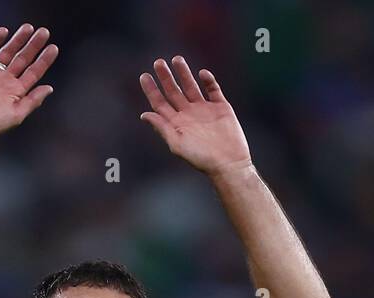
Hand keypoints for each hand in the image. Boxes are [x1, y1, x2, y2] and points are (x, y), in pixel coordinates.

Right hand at [0, 24, 58, 141]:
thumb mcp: (16, 115)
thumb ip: (32, 101)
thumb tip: (49, 88)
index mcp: (16, 92)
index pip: (34, 72)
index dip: (44, 60)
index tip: (53, 48)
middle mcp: (5, 81)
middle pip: (23, 59)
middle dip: (33, 45)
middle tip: (44, 32)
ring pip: (7, 53)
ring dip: (17, 40)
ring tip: (28, 28)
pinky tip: (4, 32)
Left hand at [139, 56, 251, 176]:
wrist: (228, 163)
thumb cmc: (201, 158)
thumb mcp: (177, 144)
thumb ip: (162, 127)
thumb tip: (144, 115)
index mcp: (176, 123)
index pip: (160, 103)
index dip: (152, 90)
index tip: (144, 76)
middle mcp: (188, 114)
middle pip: (174, 91)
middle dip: (165, 77)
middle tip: (158, 62)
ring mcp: (204, 110)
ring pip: (192, 87)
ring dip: (184, 73)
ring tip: (177, 59)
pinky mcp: (221, 108)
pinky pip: (213, 90)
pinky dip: (209, 81)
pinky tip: (202, 73)